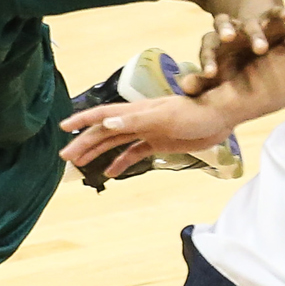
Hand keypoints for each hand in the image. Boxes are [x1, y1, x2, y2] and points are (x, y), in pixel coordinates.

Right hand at [59, 96, 234, 179]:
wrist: (221, 116)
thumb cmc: (194, 112)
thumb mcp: (164, 116)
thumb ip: (134, 119)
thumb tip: (106, 123)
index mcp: (135, 111)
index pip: (102, 115)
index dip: (82, 120)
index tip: (63, 127)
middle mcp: (137, 120)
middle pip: (104, 132)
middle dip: (84, 143)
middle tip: (65, 157)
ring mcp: (147, 132)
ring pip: (115, 142)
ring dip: (97, 152)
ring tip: (80, 163)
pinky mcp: (158, 143)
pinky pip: (134, 153)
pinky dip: (121, 162)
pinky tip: (111, 173)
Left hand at [180, 7, 284, 95]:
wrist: (257, 46)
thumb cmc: (233, 67)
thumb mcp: (220, 75)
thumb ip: (202, 82)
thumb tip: (184, 87)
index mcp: (214, 45)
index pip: (207, 49)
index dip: (208, 61)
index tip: (211, 74)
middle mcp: (229, 31)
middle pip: (223, 27)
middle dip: (225, 31)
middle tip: (228, 38)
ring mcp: (249, 24)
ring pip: (250, 24)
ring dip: (255, 32)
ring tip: (261, 48)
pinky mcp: (268, 18)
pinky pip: (273, 13)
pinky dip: (280, 12)